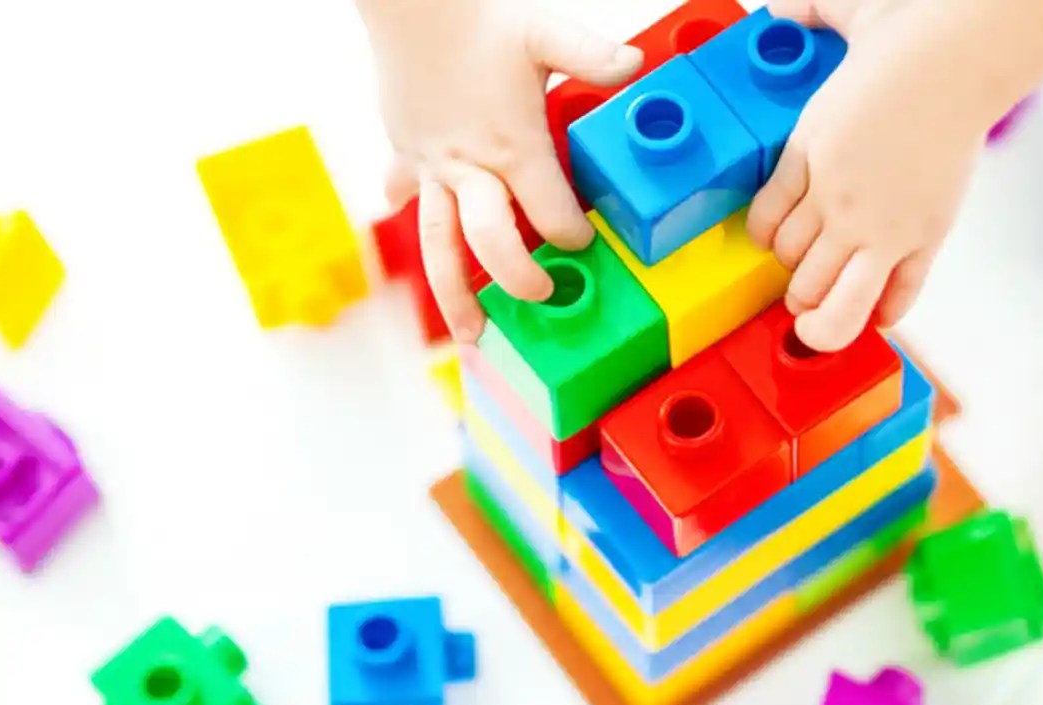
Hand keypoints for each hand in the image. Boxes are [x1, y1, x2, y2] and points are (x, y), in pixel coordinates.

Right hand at [358, 0, 642, 341]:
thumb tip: (636, 66)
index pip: (549, 213)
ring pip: (439, 244)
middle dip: (518, 278)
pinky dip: (412, 213)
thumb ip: (592, 56)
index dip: (571, 234)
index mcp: (513, 148)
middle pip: (491, 243)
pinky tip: (420, 230)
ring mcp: (434, 168)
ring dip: (452, 293)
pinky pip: (406, 196)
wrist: (409, 1)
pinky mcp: (406, 156)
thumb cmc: (479, 18)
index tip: (582, 245)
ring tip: (469, 333)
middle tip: (541, 295)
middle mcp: (471, 168)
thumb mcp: (544, 33)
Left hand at [748, 0, 988, 351]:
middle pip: (793, 270)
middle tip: (801, 282)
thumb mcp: (843, 22)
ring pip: (829, 301)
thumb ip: (808, 18)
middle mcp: (834, 200)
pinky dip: (882, 315)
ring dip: (821, 313)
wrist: (959, 56)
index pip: (762, 226)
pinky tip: (876, 318)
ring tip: (820, 318)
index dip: (765, 240)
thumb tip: (781, 9)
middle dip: (792, 283)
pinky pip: (896, 296)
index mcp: (806, 153)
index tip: (775, 240)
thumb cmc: (907, 38)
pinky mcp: (924, 236)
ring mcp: (878, 225)